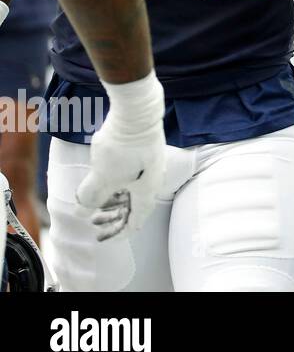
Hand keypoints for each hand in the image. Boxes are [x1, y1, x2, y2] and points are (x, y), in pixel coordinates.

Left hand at [76, 74, 165, 241]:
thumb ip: (92, 197)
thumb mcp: (102, 178)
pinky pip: (129, 176)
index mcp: (146, 192)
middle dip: (112, 217)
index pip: (135, 222)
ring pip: (130, 191)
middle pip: (133, 208)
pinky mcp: (142, 152)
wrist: (137, 112)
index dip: (117, 234)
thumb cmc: (123, 148)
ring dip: (112, 199)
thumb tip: (83, 210)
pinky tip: (101, 175)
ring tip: (93, 198)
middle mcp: (151, 181)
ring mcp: (148, 166)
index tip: (101, 238)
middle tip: (93, 220)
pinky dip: (115, 183)